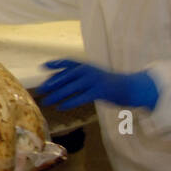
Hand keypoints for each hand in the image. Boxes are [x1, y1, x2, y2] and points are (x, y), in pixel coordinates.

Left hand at [35, 59, 158, 110]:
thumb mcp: (93, 75)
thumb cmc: (108, 83)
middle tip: (40, 90)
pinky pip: (81, 98)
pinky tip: (61, 107)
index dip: (55, 63)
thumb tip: (57, 81)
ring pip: (71, 88)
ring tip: (46, 102)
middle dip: (52, 83)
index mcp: (87, 65)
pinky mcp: (99, 92)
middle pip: (66, 76)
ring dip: (57, 95)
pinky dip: (70, 103)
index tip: (43, 66)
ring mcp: (94, 81)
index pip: (68, 62)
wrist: (129, 87)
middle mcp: (89, 71)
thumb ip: (78, 76)